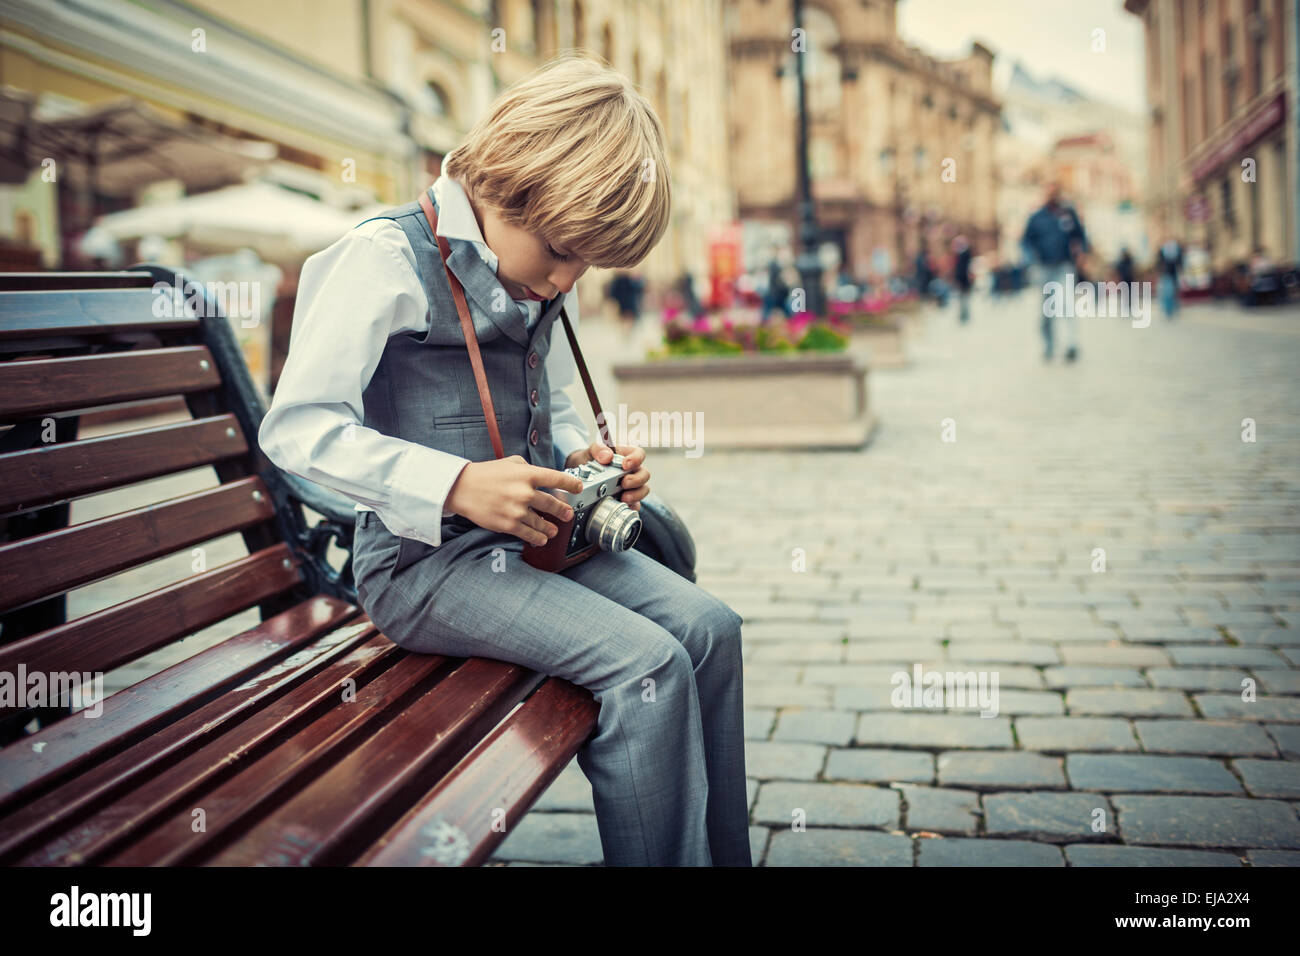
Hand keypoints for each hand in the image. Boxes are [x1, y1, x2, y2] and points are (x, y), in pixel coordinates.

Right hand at [445, 454, 583, 546]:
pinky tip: (541, 539)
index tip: (578, 488)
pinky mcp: (509, 524)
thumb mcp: (510, 463)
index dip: (571, 484)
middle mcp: (525, 492)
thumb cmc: (486, 474)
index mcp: (528, 474)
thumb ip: (529, 468)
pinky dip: (538, 538)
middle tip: (568, 515)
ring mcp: (518, 510)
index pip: (557, 478)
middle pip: (554, 505)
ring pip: (543, 523)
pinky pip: (529, 534)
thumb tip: (542, 476)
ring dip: (551, 529)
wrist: (462, 488)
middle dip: (564, 511)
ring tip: (554, 531)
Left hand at [565, 440, 650, 511]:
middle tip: (624, 483)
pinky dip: (632, 507)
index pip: (639, 454)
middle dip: (636, 480)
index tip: (626, 465)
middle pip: (645, 474)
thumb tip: (607, 457)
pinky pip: (636, 504)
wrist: (583, 474)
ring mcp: (632, 486)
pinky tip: (625, 507)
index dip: (636, 459)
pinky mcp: (628, 499)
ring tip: (624, 498)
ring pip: (643, 490)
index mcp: (627, 455)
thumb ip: (599, 449)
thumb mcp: (592, 450)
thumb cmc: (593, 460)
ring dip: (636, 495)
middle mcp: (633, 470)